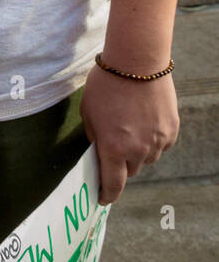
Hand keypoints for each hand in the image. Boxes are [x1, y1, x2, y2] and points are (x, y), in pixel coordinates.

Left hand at [80, 63, 178, 203]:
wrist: (137, 63)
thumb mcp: (88, 112)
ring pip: (147, 158)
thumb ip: (95, 137)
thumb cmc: (105, 85)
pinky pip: (160, 145)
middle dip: (120, 164)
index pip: (113, 184)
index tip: (103, 198)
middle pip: (130, 170)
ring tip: (128, 127)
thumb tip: (99, 152)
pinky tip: (143, 121)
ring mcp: (158, 142)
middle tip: (114, 147)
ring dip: (137, 151)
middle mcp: (138, 150)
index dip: (107, 194)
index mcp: (113, 148)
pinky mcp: (172, 131)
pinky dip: (151, 140)